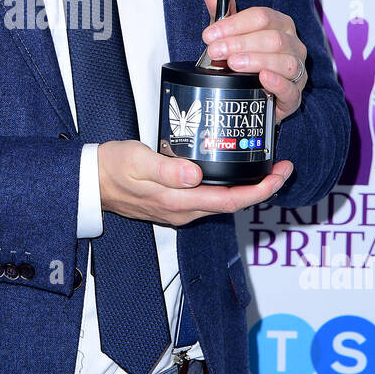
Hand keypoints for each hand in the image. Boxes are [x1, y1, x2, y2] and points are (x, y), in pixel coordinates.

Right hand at [98, 140, 292, 224]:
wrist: (91, 182)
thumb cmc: (112, 168)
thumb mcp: (137, 162)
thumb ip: (167, 170)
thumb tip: (195, 175)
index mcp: (179, 202)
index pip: (231, 200)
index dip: (260, 189)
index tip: (279, 174)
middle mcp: (185, 211)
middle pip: (234, 203)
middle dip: (262, 187)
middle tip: (283, 165)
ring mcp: (181, 209)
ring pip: (224, 201)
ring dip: (248, 188)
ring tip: (266, 166)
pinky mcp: (176, 202)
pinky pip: (211, 197)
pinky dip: (229, 186)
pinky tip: (234, 170)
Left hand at [200, 0, 306, 122]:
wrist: (252, 95)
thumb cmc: (245, 60)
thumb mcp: (231, 34)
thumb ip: (222, 11)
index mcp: (281, 25)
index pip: (262, 17)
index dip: (235, 24)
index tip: (210, 34)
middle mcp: (293, 46)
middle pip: (273, 39)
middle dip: (241, 43)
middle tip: (216, 51)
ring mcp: (297, 71)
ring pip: (284, 61)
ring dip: (256, 61)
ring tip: (233, 64)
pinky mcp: (294, 96)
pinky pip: (292, 88)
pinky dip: (278, 82)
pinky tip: (263, 79)